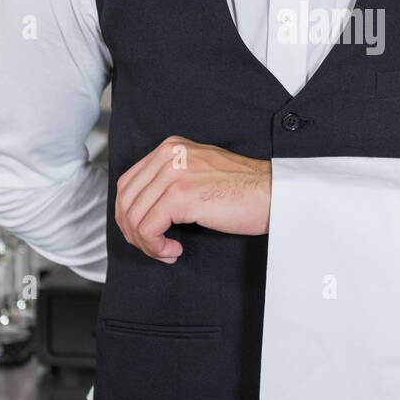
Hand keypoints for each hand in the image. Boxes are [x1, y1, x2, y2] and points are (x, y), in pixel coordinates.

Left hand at [115, 135, 271, 261]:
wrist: (274, 193)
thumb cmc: (245, 189)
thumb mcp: (200, 172)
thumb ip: (171, 179)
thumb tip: (144, 208)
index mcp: (171, 148)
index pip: (128, 182)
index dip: (128, 214)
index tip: (143, 233)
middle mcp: (169, 155)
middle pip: (126, 199)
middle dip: (133, 231)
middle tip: (152, 247)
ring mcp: (173, 174)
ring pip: (134, 217)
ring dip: (145, 243)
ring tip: (165, 251)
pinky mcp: (180, 196)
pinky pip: (149, 228)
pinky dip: (155, 246)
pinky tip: (173, 251)